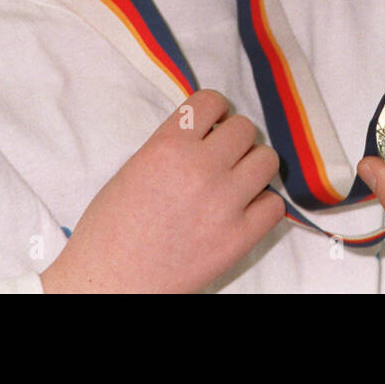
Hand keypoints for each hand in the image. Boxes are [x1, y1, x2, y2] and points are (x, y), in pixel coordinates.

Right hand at [41, 90, 283, 292]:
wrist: (109, 284)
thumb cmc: (110, 230)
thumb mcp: (133, 169)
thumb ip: (173, 145)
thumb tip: (209, 133)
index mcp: (167, 147)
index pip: (211, 101)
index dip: (215, 111)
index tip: (213, 124)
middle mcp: (200, 169)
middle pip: (245, 128)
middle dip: (234, 140)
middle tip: (222, 158)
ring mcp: (224, 204)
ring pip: (267, 159)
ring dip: (253, 167)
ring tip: (235, 182)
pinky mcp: (240, 238)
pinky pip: (274, 204)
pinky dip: (261, 206)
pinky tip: (242, 211)